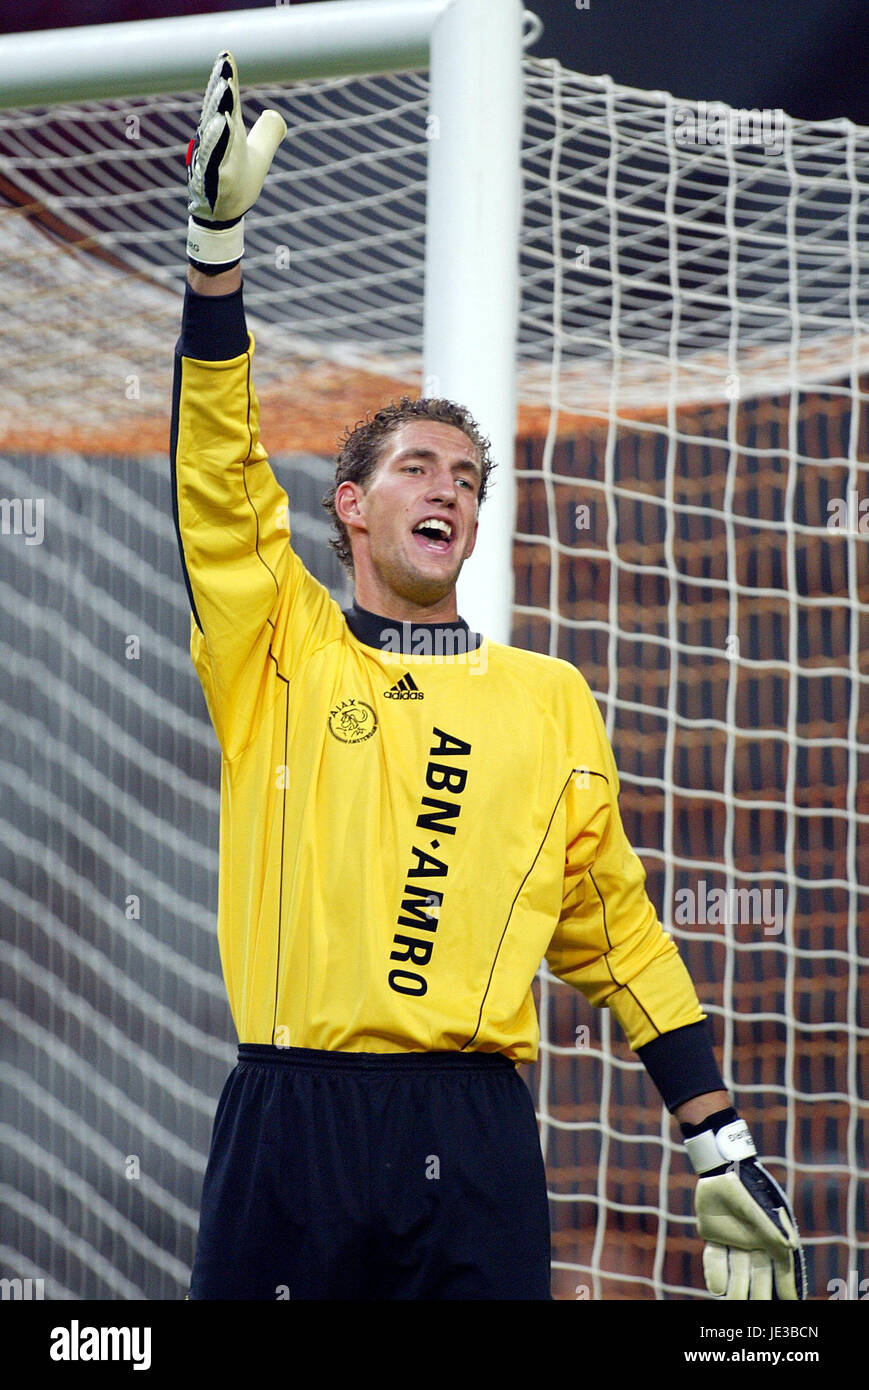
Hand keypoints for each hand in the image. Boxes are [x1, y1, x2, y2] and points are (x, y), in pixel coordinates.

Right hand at [186, 50, 286, 273]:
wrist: (224, 213)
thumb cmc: (239, 181)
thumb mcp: (260, 154)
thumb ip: (268, 132)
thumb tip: (274, 116)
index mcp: (229, 133)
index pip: (229, 102)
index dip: (228, 79)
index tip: (226, 56)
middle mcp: (219, 143)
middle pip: (220, 114)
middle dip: (220, 93)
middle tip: (224, 72)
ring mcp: (214, 162)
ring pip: (215, 137)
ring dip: (218, 116)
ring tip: (223, 95)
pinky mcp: (212, 182)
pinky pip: (211, 165)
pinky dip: (214, 151)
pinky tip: (218, 134)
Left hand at [683, 1111, 805, 1299]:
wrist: (722, 1167)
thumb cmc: (748, 1186)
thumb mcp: (761, 1208)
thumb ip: (772, 1229)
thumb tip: (789, 1250)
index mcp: (771, 1238)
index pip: (783, 1269)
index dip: (787, 1287)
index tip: (790, 1303)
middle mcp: (755, 1243)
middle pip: (759, 1276)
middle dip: (758, 1294)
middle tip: (756, 1308)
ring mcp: (734, 1241)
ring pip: (737, 1272)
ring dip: (735, 1289)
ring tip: (730, 1302)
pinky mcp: (714, 1236)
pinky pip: (716, 1259)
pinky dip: (715, 1274)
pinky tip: (716, 1289)